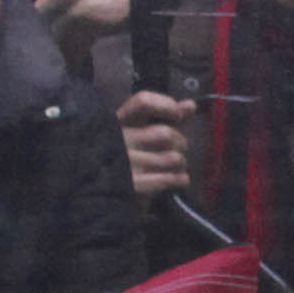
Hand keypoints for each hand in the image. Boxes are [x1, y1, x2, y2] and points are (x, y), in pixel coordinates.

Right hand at [115, 86, 197, 201]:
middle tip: (179, 149)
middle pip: (166, 133)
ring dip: (182, 163)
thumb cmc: (127, 157)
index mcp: (119, 122)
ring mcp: (127, 162)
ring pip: (173, 157)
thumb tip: (191, 104)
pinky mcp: (134, 185)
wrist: (102, 190)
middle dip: (180, 143)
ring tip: (177, 166)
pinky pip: (171, 178)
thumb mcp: (138, 132)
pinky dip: (181, 179)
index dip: (166, 105)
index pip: (143, 102)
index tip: (177, 115)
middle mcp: (121, 140)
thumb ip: (164, 117)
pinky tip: (179, 179)